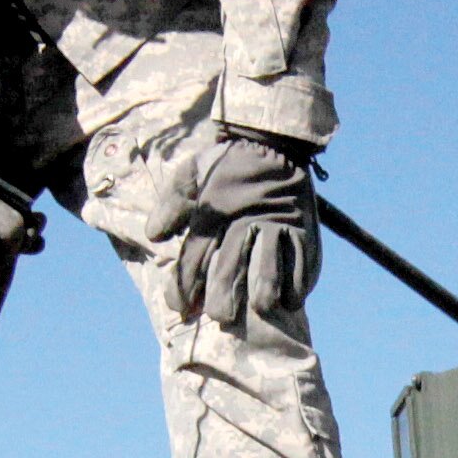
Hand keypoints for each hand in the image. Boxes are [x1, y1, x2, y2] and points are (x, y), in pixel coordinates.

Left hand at [174, 125, 319, 329]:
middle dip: (223, 297)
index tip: (180, 309)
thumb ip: (172, 205)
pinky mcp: (304, 228)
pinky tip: (292, 301)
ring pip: (269, 266)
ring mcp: (277, 226)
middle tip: (220, 316)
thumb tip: (153, 235)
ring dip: (264, 291)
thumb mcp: (191, 174)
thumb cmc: (225, 164)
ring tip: (261, 308)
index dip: (184, 287)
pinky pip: (304, 261)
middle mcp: (244, 222)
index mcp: (213, 214)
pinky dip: (299, 283)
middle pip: (230, 267)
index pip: (193, 258)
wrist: (271, 141)